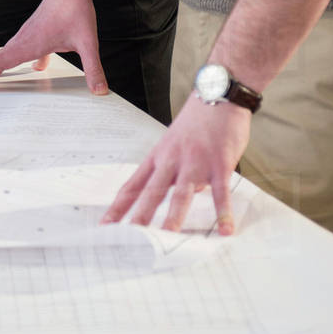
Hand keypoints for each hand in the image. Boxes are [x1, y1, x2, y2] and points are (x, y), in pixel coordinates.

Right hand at [0, 0, 107, 93]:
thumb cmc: (76, 9)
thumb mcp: (88, 42)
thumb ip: (93, 68)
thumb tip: (100, 91)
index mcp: (30, 43)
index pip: (2, 62)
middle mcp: (24, 38)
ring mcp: (27, 34)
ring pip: (5, 52)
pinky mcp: (35, 31)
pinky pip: (21, 48)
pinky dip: (19, 57)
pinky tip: (37, 68)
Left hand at [103, 93, 251, 234]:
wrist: (218, 94)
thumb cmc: (197, 120)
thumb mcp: (174, 143)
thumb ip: (173, 171)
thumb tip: (177, 196)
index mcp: (158, 156)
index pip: (133, 185)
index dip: (119, 206)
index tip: (106, 225)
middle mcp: (172, 160)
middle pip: (152, 192)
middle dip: (140, 217)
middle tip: (130, 239)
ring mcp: (196, 162)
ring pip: (182, 194)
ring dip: (174, 217)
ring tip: (168, 238)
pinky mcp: (220, 163)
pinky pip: (221, 192)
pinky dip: (223, 212)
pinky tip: (225, 230)